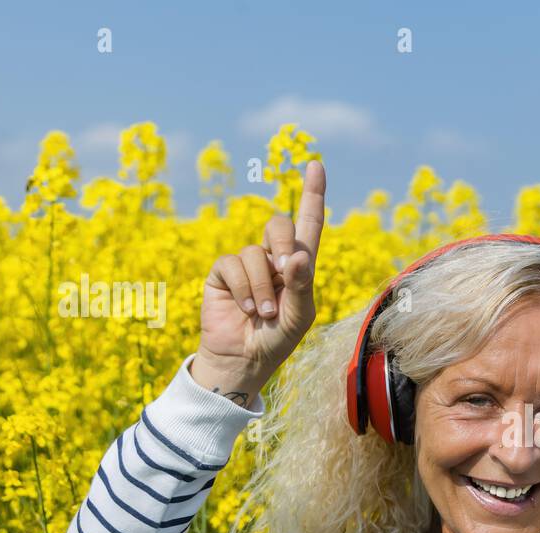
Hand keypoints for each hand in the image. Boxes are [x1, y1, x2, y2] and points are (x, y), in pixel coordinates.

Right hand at [193, 160, 326, 394]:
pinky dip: (243, 289)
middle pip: (279, 225)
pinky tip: (244, 310)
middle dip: (282, 245)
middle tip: (284, 272)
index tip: (316, 165)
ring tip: (262, 313)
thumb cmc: (276, 340)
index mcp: (299, 266)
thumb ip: (301, 285)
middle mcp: (273, 258)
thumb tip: (297, 255)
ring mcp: (247, 264)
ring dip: (261, 286)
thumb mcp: (298, 316)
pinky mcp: (223, 273)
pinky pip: (233, 265)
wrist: (243, 360)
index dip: (313, 194)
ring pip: (255, 252)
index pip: (308, 223)